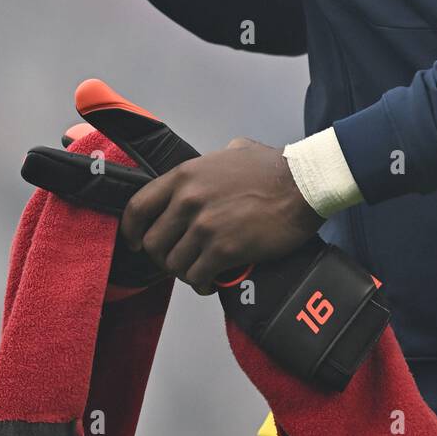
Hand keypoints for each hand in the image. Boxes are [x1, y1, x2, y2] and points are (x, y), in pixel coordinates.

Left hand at [118, 138, 322, 290]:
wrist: (303, 184)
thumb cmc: (275, 168)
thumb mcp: (236, 150)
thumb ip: (215, 158)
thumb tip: (218, 158)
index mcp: (185, 176)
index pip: (137, 208)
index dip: (132, 231)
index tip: (136, 241)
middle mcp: (188, 201)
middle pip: (153, 243)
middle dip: (164, 257)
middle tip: (180, 260)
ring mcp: (205, 226)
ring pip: (174, 265)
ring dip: (185, 273)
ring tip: (201, 272)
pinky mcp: (224, 249)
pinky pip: (197, 277)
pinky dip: (202, 284)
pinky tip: (213, 282)